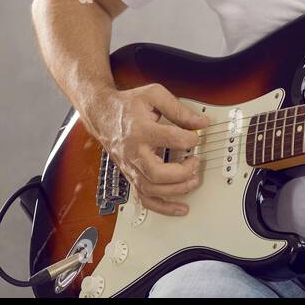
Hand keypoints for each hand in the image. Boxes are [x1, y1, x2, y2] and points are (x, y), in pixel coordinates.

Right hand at [83, 83, 207, 216]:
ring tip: (194, 182)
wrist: (103, 115)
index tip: (197, 133)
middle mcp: (134, 153)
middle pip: (157, 173)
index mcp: (141, 130)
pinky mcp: (131, 176)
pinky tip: (179, 208)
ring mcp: (131, 167)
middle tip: (196, 162)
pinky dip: (163, 207)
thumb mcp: (154, 96)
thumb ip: (179, 110)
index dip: (191, 137)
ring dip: (176, 190)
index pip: (171, 139)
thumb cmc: (128, 106)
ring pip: (151, 189)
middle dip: (183, 172)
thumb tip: (202, 122)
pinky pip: (144, 198)